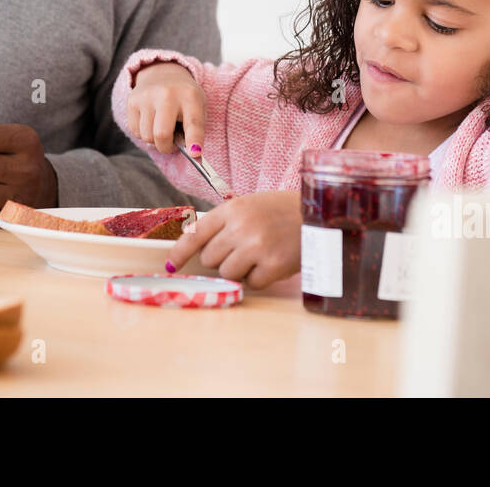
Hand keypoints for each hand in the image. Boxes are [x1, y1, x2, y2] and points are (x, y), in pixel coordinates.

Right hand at [126, 62, 204, 154]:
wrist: (163, 74)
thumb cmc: (184, 98)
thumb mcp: (198, 107)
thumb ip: (196, 130)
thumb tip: (193, 155)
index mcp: (190, 96)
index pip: (193, 123)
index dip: (194, 141)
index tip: (194, 154)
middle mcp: (167, 94)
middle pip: (161, 134)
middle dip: (166, 147)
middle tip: (172, 145)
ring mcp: (147, 97)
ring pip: (147, 137)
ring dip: (155, 140)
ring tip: (162, 127)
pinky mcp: (132, 101)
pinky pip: (135, 131)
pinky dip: (144, 133)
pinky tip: (151, 121)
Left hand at [166, 191, 301, 288]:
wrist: (319, 215)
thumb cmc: (281, 211)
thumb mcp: (249, 206)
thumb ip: (224, 223)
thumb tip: (197, 251)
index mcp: (233, 209)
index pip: (196, 233)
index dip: (180, 252)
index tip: (171, 265)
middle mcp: (242, 227)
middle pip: (210, 258)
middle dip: (221, 259)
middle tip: (241, 249)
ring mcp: (257, 247)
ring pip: (227, 273)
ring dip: (239, 270)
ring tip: (258, 255)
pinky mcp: (273, 266)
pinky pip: (251, 283)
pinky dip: (259, 278)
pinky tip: (272, 262)